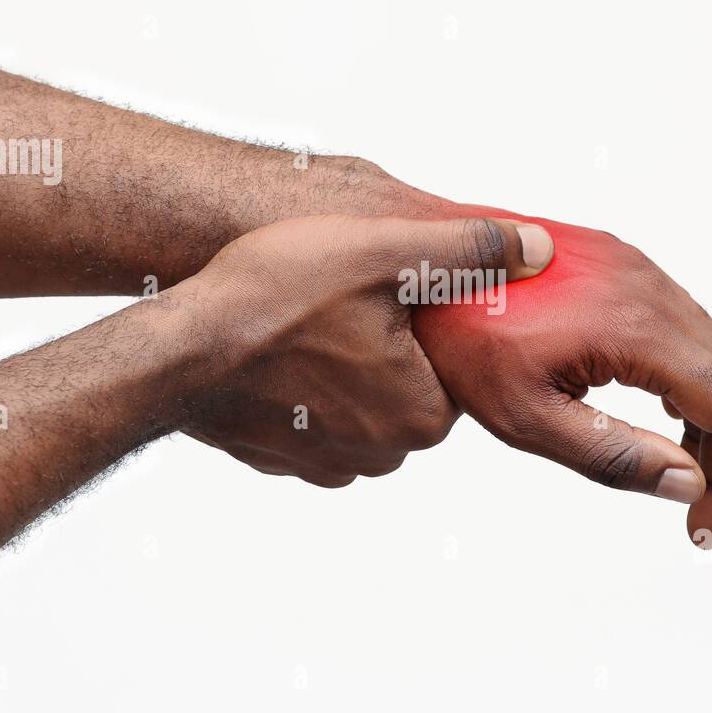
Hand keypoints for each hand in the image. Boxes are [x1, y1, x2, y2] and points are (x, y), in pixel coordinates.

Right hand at [170, 213, 553, 486]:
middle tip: (345, 297)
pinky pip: (313, 421)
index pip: (452, 365)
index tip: (393, 290)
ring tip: (305, 320)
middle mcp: (384, 453)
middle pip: (409, 386)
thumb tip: (539, 249)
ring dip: (342, 368)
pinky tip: (276, 352)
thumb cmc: (274, 300)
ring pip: (361, 404)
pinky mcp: (281, 461)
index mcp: (423, 413)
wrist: (172, 353)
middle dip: (385, 344)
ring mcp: (326, 463)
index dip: (426, 321)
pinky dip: (302, 391)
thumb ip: (470, 252)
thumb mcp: (385, 253)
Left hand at [413, 209, 711, 546]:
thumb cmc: (460, 341)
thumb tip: (689, 485)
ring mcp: (635, 268)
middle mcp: (648, 286)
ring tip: (689, 476)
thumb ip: (612, 455)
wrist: (419, 267)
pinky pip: (678, 324)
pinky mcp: (617, 263)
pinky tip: (665, 416)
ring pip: (707, 352)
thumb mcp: (527, 416)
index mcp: (636, 326)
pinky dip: (687, 377)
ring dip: (711, 417)